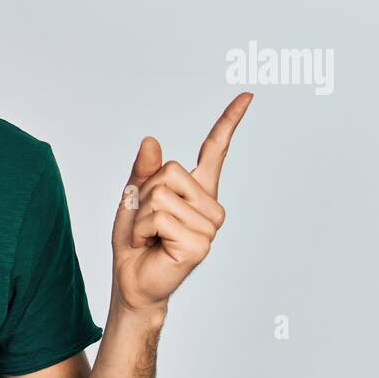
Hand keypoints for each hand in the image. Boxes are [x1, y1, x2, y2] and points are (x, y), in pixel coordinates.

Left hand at [111, 92, 252, 313]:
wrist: (131, 281)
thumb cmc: (135, 242)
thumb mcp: (133, 199)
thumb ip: (143, 172)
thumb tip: (151, 140)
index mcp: (197, 190)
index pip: (215, 150)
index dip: (229, 122)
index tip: (247, 96)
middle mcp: (209, 205)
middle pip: (169, 172)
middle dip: (143, 195)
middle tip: (145, 223)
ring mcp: (209, 225)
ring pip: (161, 196)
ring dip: (141, 216)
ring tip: (149, 237)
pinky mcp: (200, 243)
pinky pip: (159, 217)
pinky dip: (143, 230)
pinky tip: (152, 246)